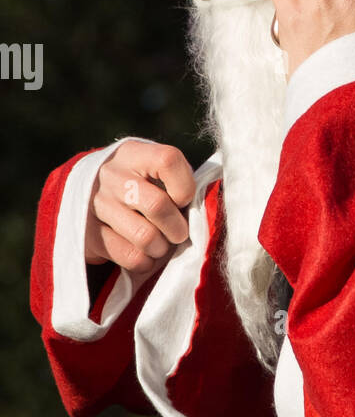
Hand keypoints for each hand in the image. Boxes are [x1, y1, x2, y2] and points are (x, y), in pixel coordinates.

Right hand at [85, 140, 195, 274]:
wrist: (87, 195)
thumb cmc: (139, 184)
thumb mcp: (155, 170)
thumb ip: (180, 181)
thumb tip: (206, 208)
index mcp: (134, 154)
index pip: (168, 161)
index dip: (185, 188)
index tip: (183, 201)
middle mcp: (112, 175)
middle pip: (158, 206)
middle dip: (177, 228)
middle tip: (178, 232)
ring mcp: (98, 204)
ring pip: (145, 237)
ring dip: (162, 248)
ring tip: (160, 243)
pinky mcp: (89, 234)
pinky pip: (131, 257)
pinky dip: (146, 262)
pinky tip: (144, 253)